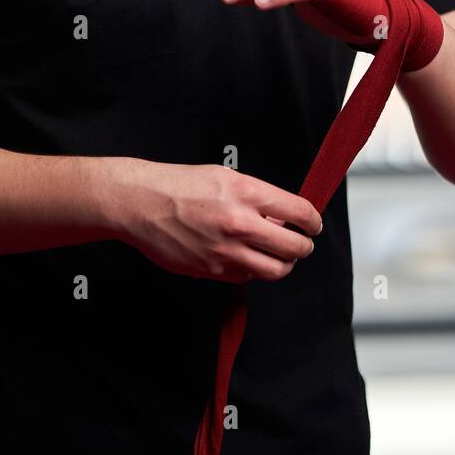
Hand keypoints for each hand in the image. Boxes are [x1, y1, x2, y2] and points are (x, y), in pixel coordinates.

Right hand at [118, 159, 323, 283]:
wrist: (141, 203)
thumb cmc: (179, 185)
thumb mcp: (225, 177)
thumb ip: (257, 198)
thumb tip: (281, 218)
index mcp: (247, 194)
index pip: (300, 213)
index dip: (313, 221)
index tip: (312, 224)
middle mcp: (240, 224)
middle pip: (295, 248)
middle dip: (304, 247)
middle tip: (302, 243)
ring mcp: (226, 252)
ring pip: (275, 270)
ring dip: (283, 264)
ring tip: (278, 255)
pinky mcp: (211, 271)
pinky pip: (246, 277)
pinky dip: (253, 270)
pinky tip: (246, 256)